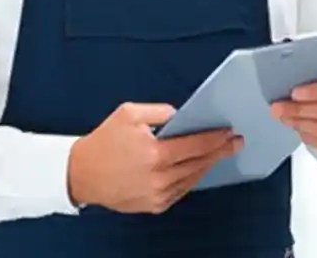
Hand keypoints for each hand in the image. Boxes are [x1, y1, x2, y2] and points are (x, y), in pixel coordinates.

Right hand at [67, 103, 242, 214]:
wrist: (82, 173)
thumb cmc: (103, 142)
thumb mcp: (128, 113)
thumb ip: (159, 111)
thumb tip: (181, 115)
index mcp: (155, 153)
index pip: (196, 145)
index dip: (216, 138)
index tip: (229, 132)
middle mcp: (160, 176)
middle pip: (200, 163)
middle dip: (219, 151)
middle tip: (235, 143)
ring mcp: (158, 194)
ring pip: (193, 178)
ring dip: (208, 165)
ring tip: (218, 154)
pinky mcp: (155, 205)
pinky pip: (181, 190)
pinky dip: (191, 178)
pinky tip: (196, 168)